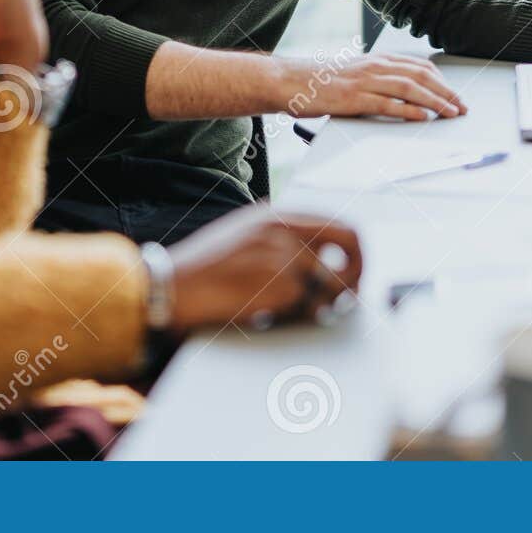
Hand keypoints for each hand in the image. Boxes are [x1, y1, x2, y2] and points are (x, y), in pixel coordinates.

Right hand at [165, 205, 362, 330]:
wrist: (174, 285)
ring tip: (289, 310)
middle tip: (351, 295)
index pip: (338, 224)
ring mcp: (286, 255)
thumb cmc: (203, 267)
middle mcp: (286, 229)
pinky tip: (266, 314)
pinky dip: (295, 317)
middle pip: (351, 241)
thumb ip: (280, 237)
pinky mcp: (283, 284)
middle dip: (357, 271)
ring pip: (330, 285)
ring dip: (318, 304)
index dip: (353, 252)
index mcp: (276, 214)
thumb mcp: (243, 235)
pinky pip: (308, 308)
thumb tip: (320, 258)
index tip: (351, 272)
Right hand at [276, 52, 464, 119]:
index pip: (419, 65)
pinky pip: (388, 104)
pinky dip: (410, 110)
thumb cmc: (319, 82)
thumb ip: (376, 81)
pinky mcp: (354, 98)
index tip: (455, 93)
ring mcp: (364, 81)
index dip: (441, 80)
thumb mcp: (353, 75)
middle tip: (462, 106)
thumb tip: (401, 96)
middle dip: (446, 91)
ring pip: (410, 88)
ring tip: (451, 113)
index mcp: (376, 59)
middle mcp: (374, 66)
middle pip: (420, 75)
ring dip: (435, 101)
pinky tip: (423, 118)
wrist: (288, 80)